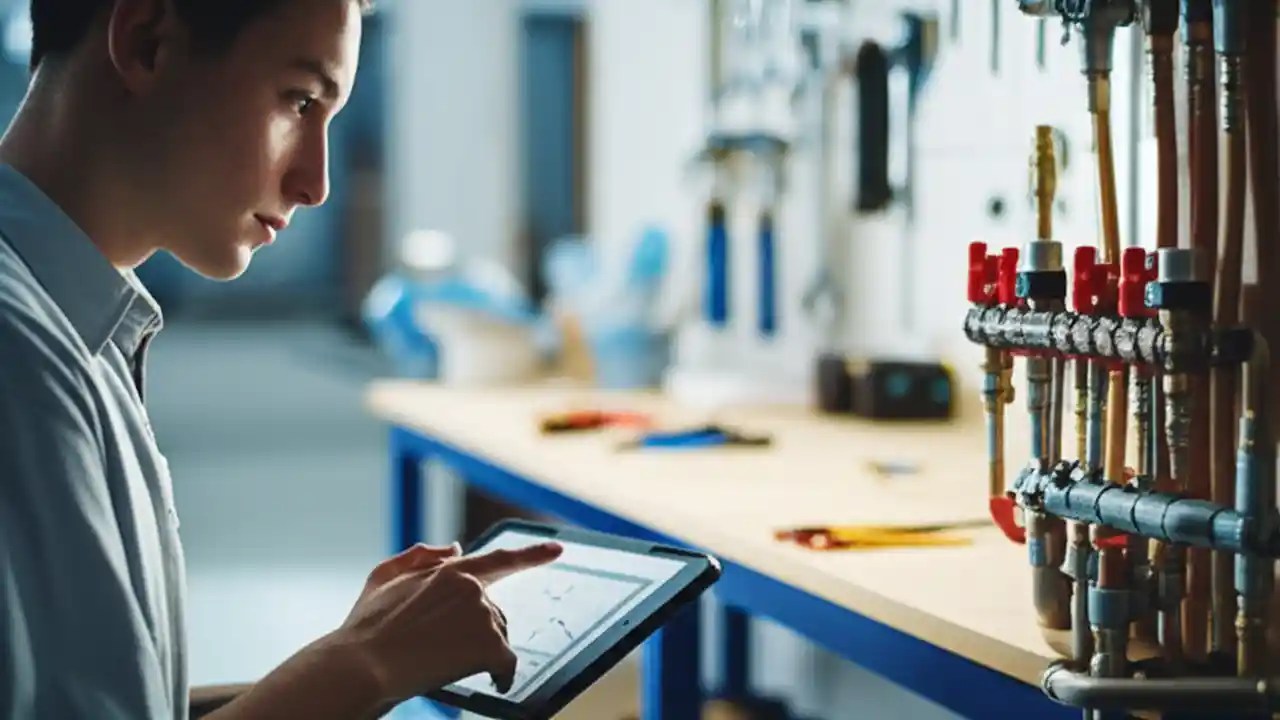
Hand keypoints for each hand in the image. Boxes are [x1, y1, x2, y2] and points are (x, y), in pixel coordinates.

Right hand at [335, 541, 562, 706]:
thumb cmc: (366, 628)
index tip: (557, 549)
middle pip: (492, 613)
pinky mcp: (490, 643)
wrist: (363, 664)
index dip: (532, 555)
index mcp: (450, 570)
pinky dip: (502, 676)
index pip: (500, 559)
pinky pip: (507, 663)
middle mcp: (472, 586)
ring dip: (481, 651)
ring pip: (497, 637)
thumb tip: (455, 548)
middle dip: (475, 630)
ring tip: (443, 660)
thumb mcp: (383, 577)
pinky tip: (491, 681)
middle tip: (440, 647)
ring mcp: (483, 614)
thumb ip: (420, 557)